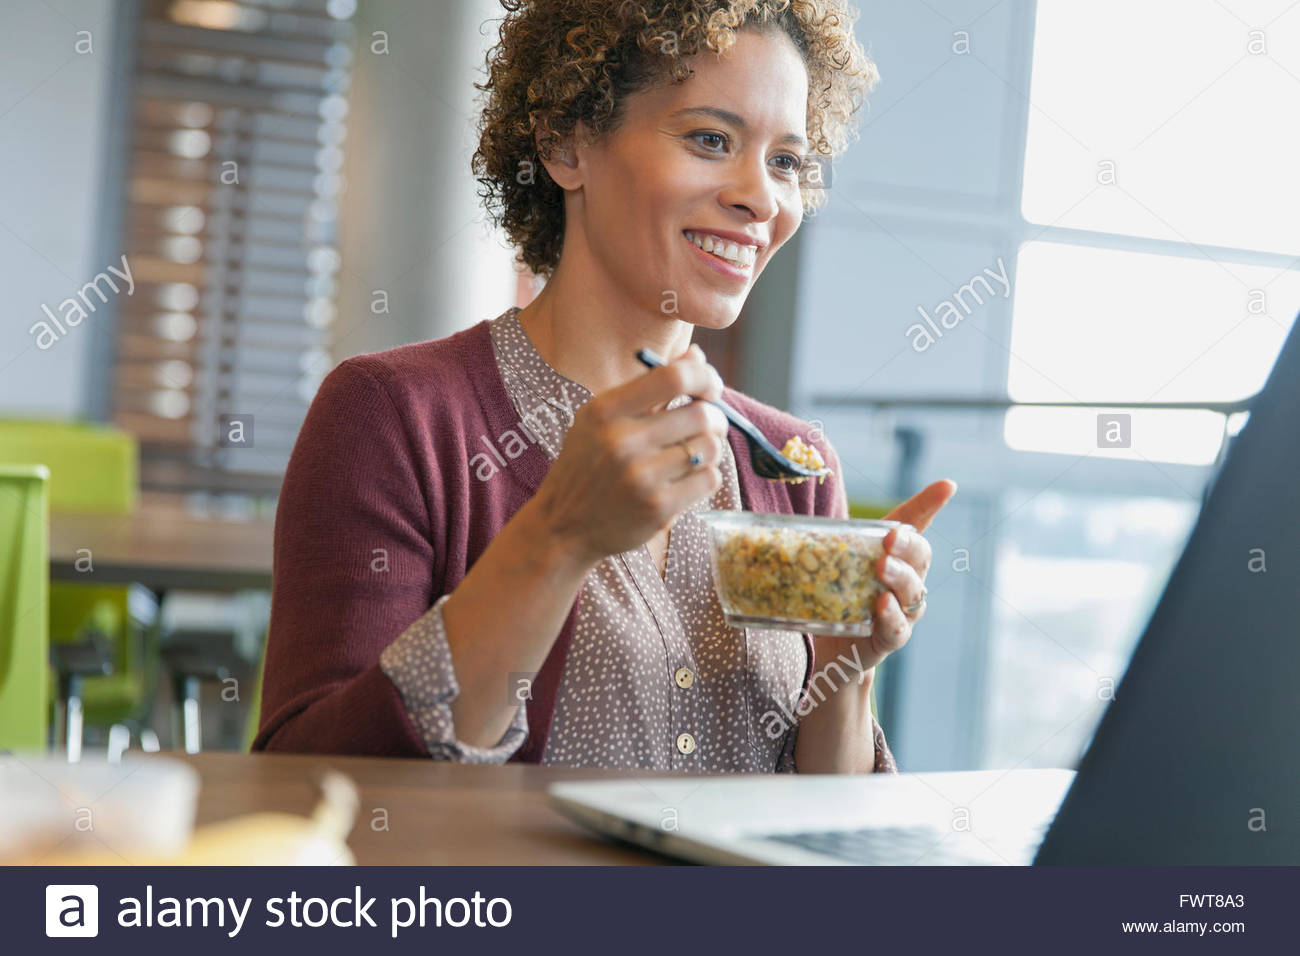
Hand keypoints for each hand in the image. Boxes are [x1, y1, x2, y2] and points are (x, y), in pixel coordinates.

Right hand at [529, 343, 728, 566]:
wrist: (562, 527)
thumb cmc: (587, 466)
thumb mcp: (602, 419)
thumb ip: (649, 387)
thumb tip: (696, 355)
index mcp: (605, 411)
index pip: (673, 377)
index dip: (705, 377)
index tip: (710, 387)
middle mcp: (622, 441)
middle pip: (700, 414)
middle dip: (714, 417)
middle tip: (708, 425)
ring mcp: (641, 478)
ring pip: (710, 448)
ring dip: (710, 448)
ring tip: (692, 454)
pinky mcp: (658, 509)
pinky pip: (708, 479)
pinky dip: (705, 476)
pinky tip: (686, 479)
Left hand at [814, 479, 957, 677]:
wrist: (834, 648)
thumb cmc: (839, 596)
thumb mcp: (832, 562)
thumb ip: (821, 539)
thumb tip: (781, 514)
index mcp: (895, 557)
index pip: (916, 526)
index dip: (930, 505)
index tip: (947, 485)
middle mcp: (907, 582)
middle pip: (920, 558)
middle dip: (909, 545)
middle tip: (891, 537)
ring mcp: (902, 611)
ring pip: (912, 592)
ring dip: (899, 577)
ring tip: (882, 566)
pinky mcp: (889, 639)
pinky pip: (897, 628)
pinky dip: (892, 616)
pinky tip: (882, 604)